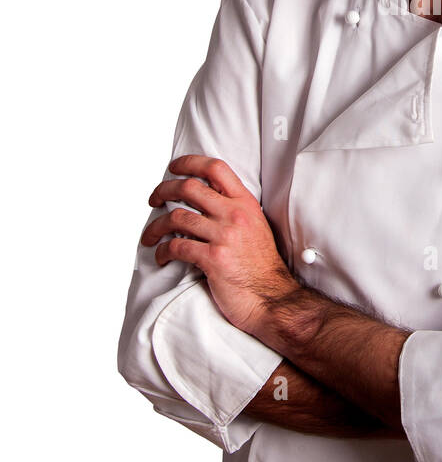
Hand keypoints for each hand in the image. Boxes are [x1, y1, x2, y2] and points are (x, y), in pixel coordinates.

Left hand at [141, 154, 297, 334]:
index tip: (174, 168)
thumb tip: (204, 200)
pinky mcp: (213, 259)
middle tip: (153, 199)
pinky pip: (177, 247)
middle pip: (189, 188)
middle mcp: (234, 215)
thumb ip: (233, 210)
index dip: (190, 163)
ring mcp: (224, 236)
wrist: (271, 297)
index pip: (215, 168)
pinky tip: (161, 256)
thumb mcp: (255, 226)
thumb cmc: (260, 266)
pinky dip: (163, 251)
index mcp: (245, 204)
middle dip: (163, 191)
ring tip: (150, 235)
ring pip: (176, 218)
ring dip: (156, 226)